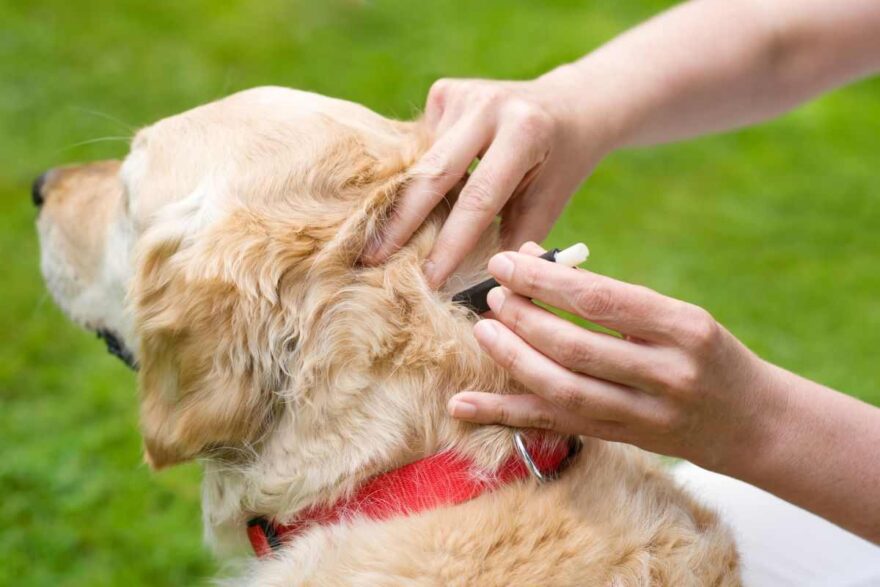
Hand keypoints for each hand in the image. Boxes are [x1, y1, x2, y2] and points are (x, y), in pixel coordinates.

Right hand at [361, 70, 614, 287]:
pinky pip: (421, 146)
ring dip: (405, 201)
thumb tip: (477, 291)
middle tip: (372, 260)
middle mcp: (489, 106)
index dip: (451, 243)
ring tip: (379, 241)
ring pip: (421, 160)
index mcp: (524, 132)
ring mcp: (463, 94)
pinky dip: (417, 176)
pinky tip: (414, 197)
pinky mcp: (445, 92)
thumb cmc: (559, 165)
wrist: (569, 106)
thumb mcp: (549, 203)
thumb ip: (514, 241)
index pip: (479, 198)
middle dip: (402, 222)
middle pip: (433, 173)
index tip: (429, 279)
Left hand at [448, 243, 787, 472]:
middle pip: (577, 347)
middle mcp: (668, 374)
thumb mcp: (676, 316)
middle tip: (493, 296)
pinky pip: (556, 425)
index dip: (546, 281)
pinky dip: (505, 414)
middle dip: (525, 319)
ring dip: (514, 360)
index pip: (602, 300)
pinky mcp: (624, 440)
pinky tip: (463, 405)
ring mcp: (646, 415)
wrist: (751, 421)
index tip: (506, 262)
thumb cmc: (705, 353)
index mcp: (684, 328)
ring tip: (484, 332)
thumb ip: (612, 297)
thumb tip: (536, 263)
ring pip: (564, 389)